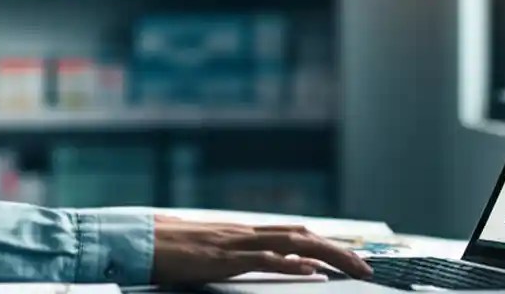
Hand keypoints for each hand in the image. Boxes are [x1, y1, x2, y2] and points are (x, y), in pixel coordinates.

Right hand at [151, 216, 373, 285]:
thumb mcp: (204, 251)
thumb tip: (244, 261)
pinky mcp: (222, 258)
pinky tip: (311, 270)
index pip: (293, 233)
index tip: (349, 256)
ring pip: (292, 243)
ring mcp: (235, 243)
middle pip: (303, 236)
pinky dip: (290, 264)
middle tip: (367, 267)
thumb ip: (227, 254)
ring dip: (328, 255)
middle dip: (339, 250)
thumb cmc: (165, 248)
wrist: (137, 240)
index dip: (325, 243)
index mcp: (241, 232)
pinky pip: (263, 260)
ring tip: (354, 268)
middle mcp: (244, 233)